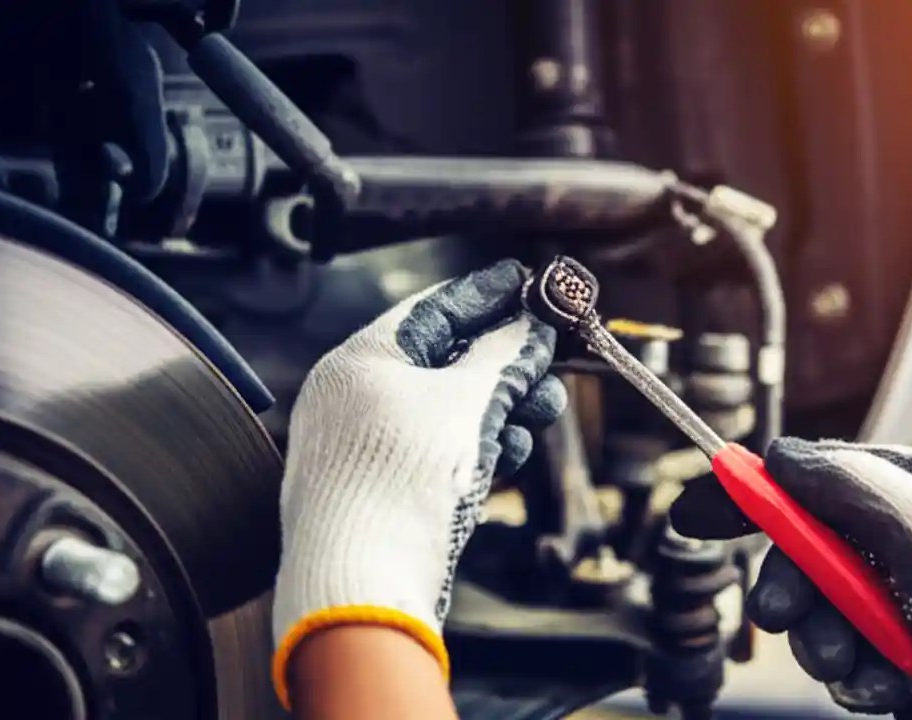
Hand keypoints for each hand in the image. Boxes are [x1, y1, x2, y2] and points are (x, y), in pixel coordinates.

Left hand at [270, 259, 565, 707]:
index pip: (432, 308)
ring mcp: (370, 447)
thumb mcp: (466, 402)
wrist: (361, 590)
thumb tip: (530, 324)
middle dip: (507, 360)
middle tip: (554, 349)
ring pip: (450, 411)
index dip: (487, 293)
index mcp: (360, 361)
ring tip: (548, 405)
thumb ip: (504, 355)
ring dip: (504, 405)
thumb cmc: (400, 485)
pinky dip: (483, 444)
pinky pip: (443, 452)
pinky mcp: (389, 491)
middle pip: (446, 360)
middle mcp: (357, 398)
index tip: (528, 280)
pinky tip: (514, 449)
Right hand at [672, 438, 911, 718]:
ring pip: (833, 610)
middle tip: (776, 616)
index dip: (760, 492)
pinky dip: (865, 676)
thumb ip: (841, 483)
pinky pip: (862, 657)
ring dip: (830, 640)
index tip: (694, 514)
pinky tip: (893, 690)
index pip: (827, 473)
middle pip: (820, 549)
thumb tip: (779, 453)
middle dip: (798, 586)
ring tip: (858, 668)